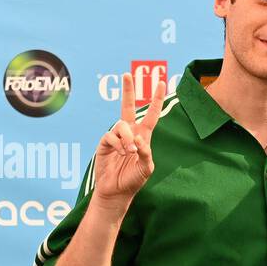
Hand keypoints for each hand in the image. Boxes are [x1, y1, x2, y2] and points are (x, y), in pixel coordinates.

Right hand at [91, 73, 164, 207]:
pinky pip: (110, 136)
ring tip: (128, 152)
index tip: (161, 82)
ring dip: (126, 138)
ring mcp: (115, 137)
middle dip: (128, 90)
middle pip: (127, 107)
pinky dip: (117, 144)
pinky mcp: (104, 143)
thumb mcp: (146, 167)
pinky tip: (120, 153)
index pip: (150, 115)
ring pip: (121, 125)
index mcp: (143, 136)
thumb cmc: (134, 179)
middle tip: (127, 74)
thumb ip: (146, 152)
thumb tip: (137, 138)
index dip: (155, 99)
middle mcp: (129, 133)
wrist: (117, 191)